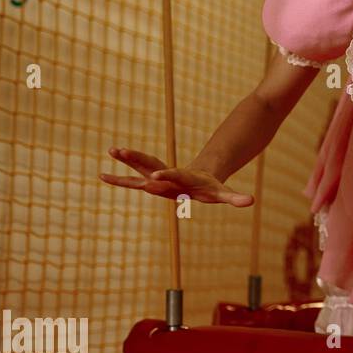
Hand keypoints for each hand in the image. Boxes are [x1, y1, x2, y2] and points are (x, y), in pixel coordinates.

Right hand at [98, 147, 253, 206]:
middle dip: (137, 159)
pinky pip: (133, 179)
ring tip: (109, 150)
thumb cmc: (211, 188)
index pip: (174, 175)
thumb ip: (235, 197)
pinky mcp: (150, 180)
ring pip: (140, 166)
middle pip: (151, 163)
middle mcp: (168, 174)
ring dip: (126, 160)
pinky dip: (119, 178)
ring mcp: (158, 175)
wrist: (202, 177)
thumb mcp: (223, 194)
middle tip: (120, 150)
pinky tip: (101, 175)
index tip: (154, 177)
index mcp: (183, 177)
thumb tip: (251, 201)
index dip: (166, 175)